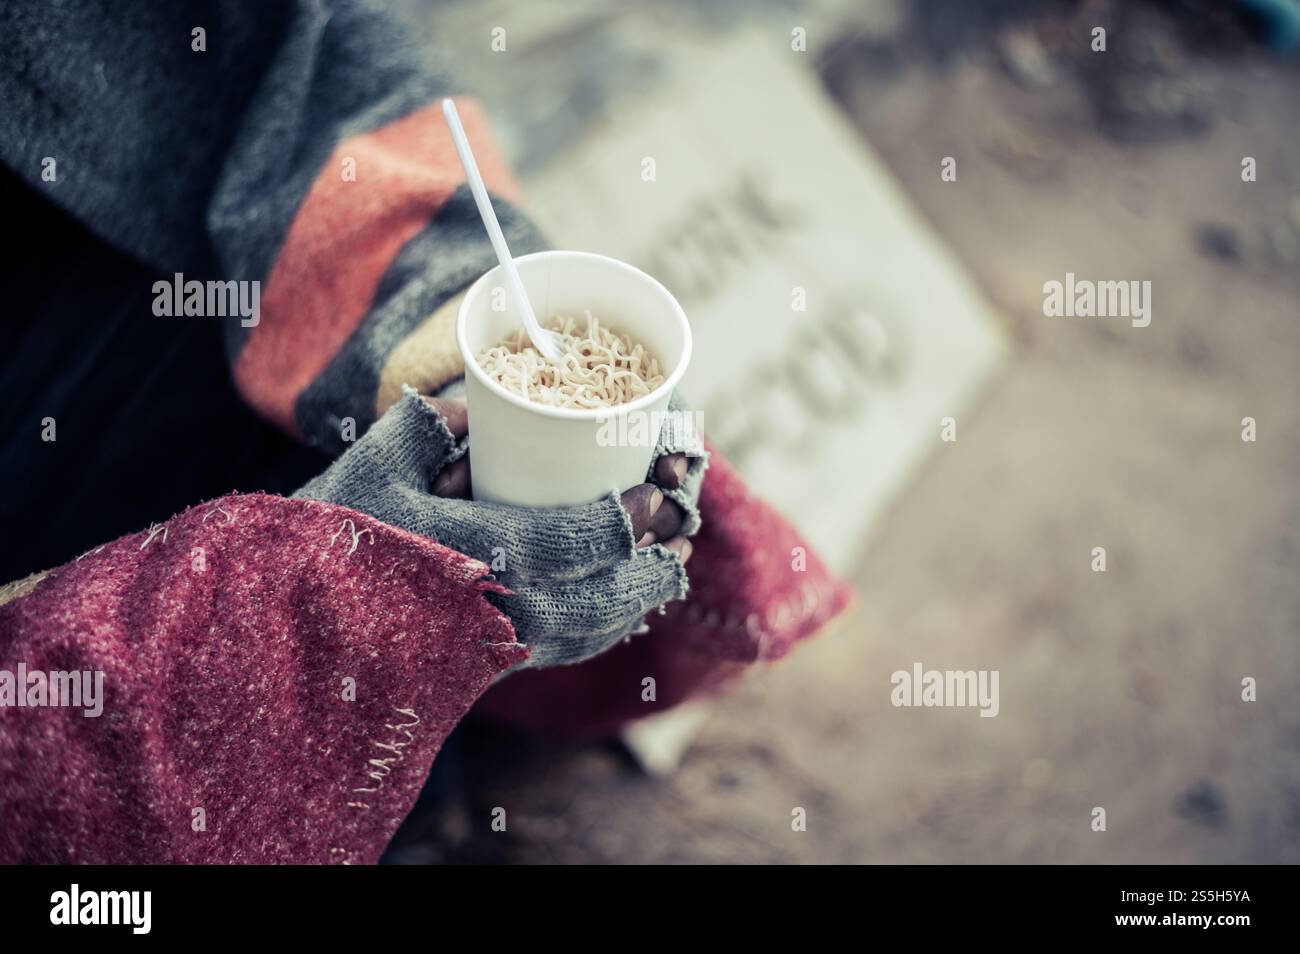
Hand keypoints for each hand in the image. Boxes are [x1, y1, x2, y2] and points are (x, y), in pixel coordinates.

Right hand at [294, 389, 706, 669]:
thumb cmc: (328, 532)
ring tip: (668, 568)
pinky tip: (620, 610)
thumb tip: (485, 402)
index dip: (624, 523)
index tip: (656, 496)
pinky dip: (601, 631)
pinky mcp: (483, 666)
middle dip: (649, 564)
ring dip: (636, 600)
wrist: (284, 620)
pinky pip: (560, 654)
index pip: (571, 543)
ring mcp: (487, 647)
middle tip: (681, 533)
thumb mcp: (374, 460)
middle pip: (596, 596)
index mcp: (468, 554)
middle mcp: (488, 610)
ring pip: (586, 632)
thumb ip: (432, 422)